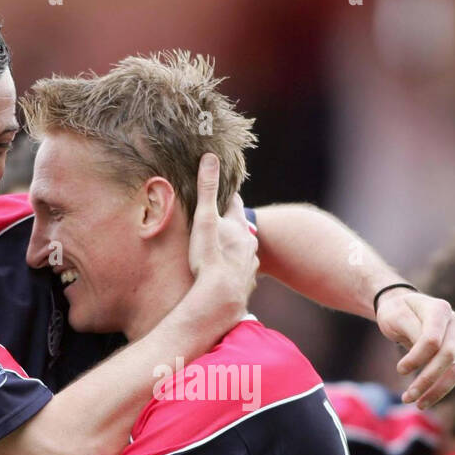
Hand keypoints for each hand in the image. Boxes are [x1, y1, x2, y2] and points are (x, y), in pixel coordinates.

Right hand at [187, 152, 257, 321]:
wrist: (220, 298)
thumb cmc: (210, 257)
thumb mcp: (205, 220)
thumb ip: (207, 189)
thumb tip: (210, 157)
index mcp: (238, 225)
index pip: (234, 203)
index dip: (228, 195)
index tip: (224, 188)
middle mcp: (248, 243)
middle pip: (242, 226)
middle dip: (233, 222)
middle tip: (223, 217)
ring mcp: (249, 263)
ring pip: (244, 249)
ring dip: (236, 246)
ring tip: (226, 246)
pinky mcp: (245, 282)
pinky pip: (242, 271)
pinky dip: (236, 268)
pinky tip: (229, 273)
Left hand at [376, 289, 454, 409]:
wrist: (403, 308)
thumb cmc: (397, 312)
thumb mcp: (397, 317)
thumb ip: (412, 332)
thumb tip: (424, 356)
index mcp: (440, 309)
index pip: (432, 339)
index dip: (417, 358)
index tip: (400, 370)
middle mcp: (454, 322)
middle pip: (448, 355)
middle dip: (428, 379)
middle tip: (407, 397)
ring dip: (438, 389)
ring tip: (418, 404)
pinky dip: (441, 388)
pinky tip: (425, 399)